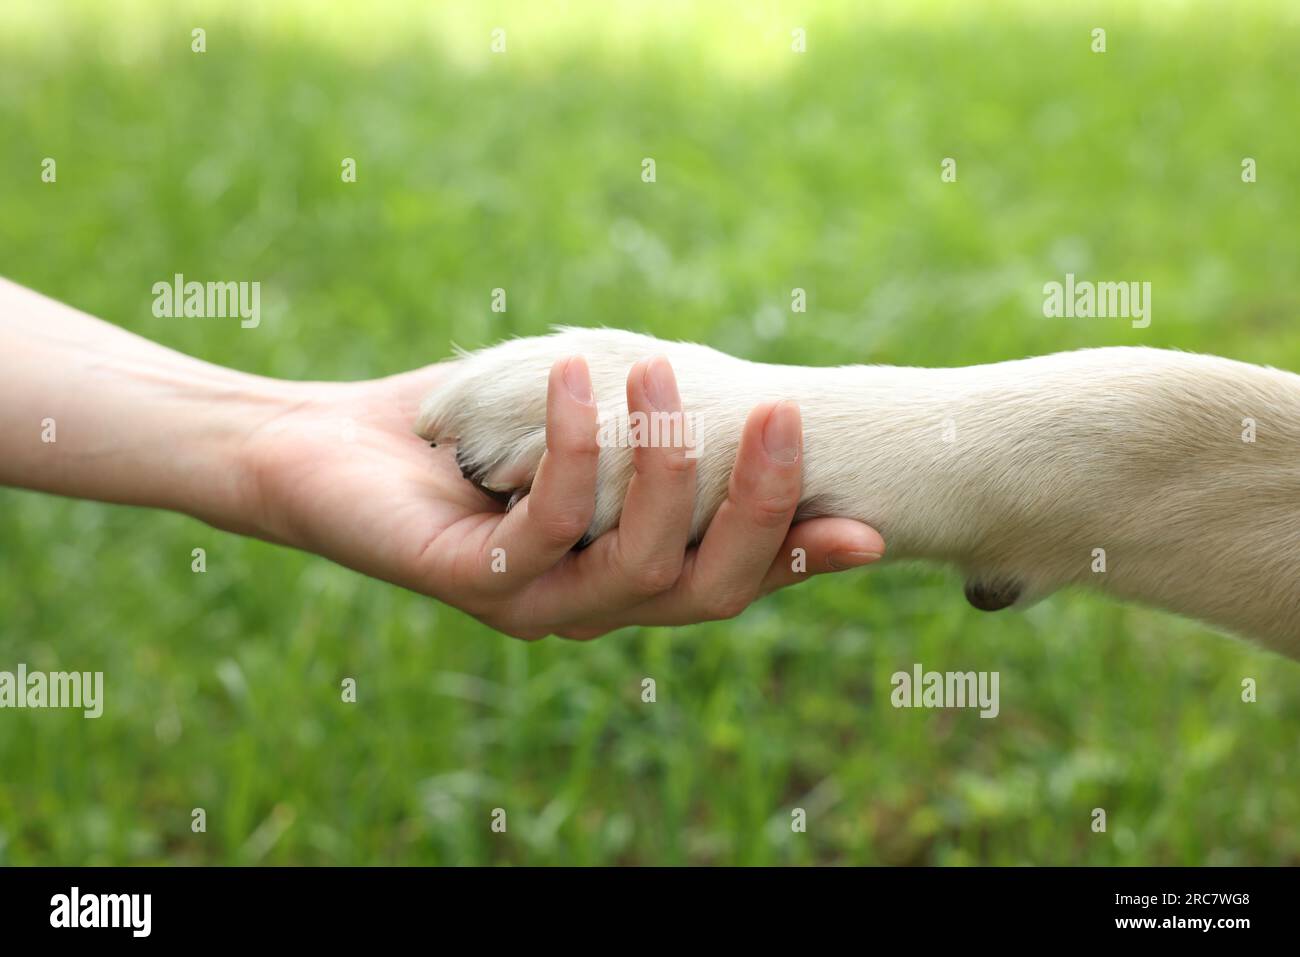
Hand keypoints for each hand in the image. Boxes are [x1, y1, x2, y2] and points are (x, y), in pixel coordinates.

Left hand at [244, 355, 885, 638]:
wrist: (328, 450)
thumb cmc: (465, 431)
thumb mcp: (576, 422)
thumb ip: (651, 427)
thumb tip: (742, 392)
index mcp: (626, 575)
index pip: (732, 581)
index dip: (801, 561)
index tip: (867, 529)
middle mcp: (590, 604)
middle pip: (704, 591)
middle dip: (758, 509)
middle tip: (785, 417)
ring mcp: (531, 602)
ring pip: (638, 565)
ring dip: (669, 466)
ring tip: (665, 371)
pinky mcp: (469, 579)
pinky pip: (547, 524)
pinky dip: (575, 445)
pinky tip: (580, 373)